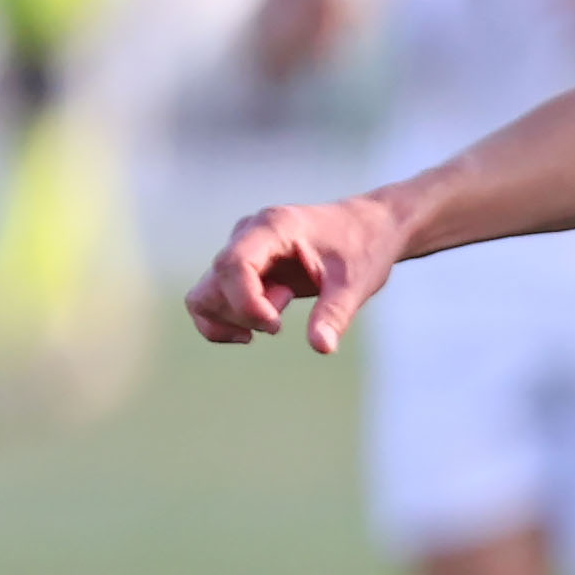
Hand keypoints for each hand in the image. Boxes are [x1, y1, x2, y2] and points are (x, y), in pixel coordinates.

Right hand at [188, 191, 409, 354]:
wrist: (368, 228)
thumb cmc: (364, 248)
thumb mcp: (357, 284)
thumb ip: (335, 314)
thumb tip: (321, 347)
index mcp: (274, 227)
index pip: (234, 264)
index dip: (246, 302)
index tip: (276, 325)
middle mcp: (247, 234)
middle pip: (215, 283)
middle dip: (243, 314)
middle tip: (282, 321)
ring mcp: (241, 250)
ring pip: (207, 293)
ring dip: (236, 318)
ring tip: (279, 312)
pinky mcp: (242, 267)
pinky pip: (213, 298)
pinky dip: (228, 320)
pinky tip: (261, 326)